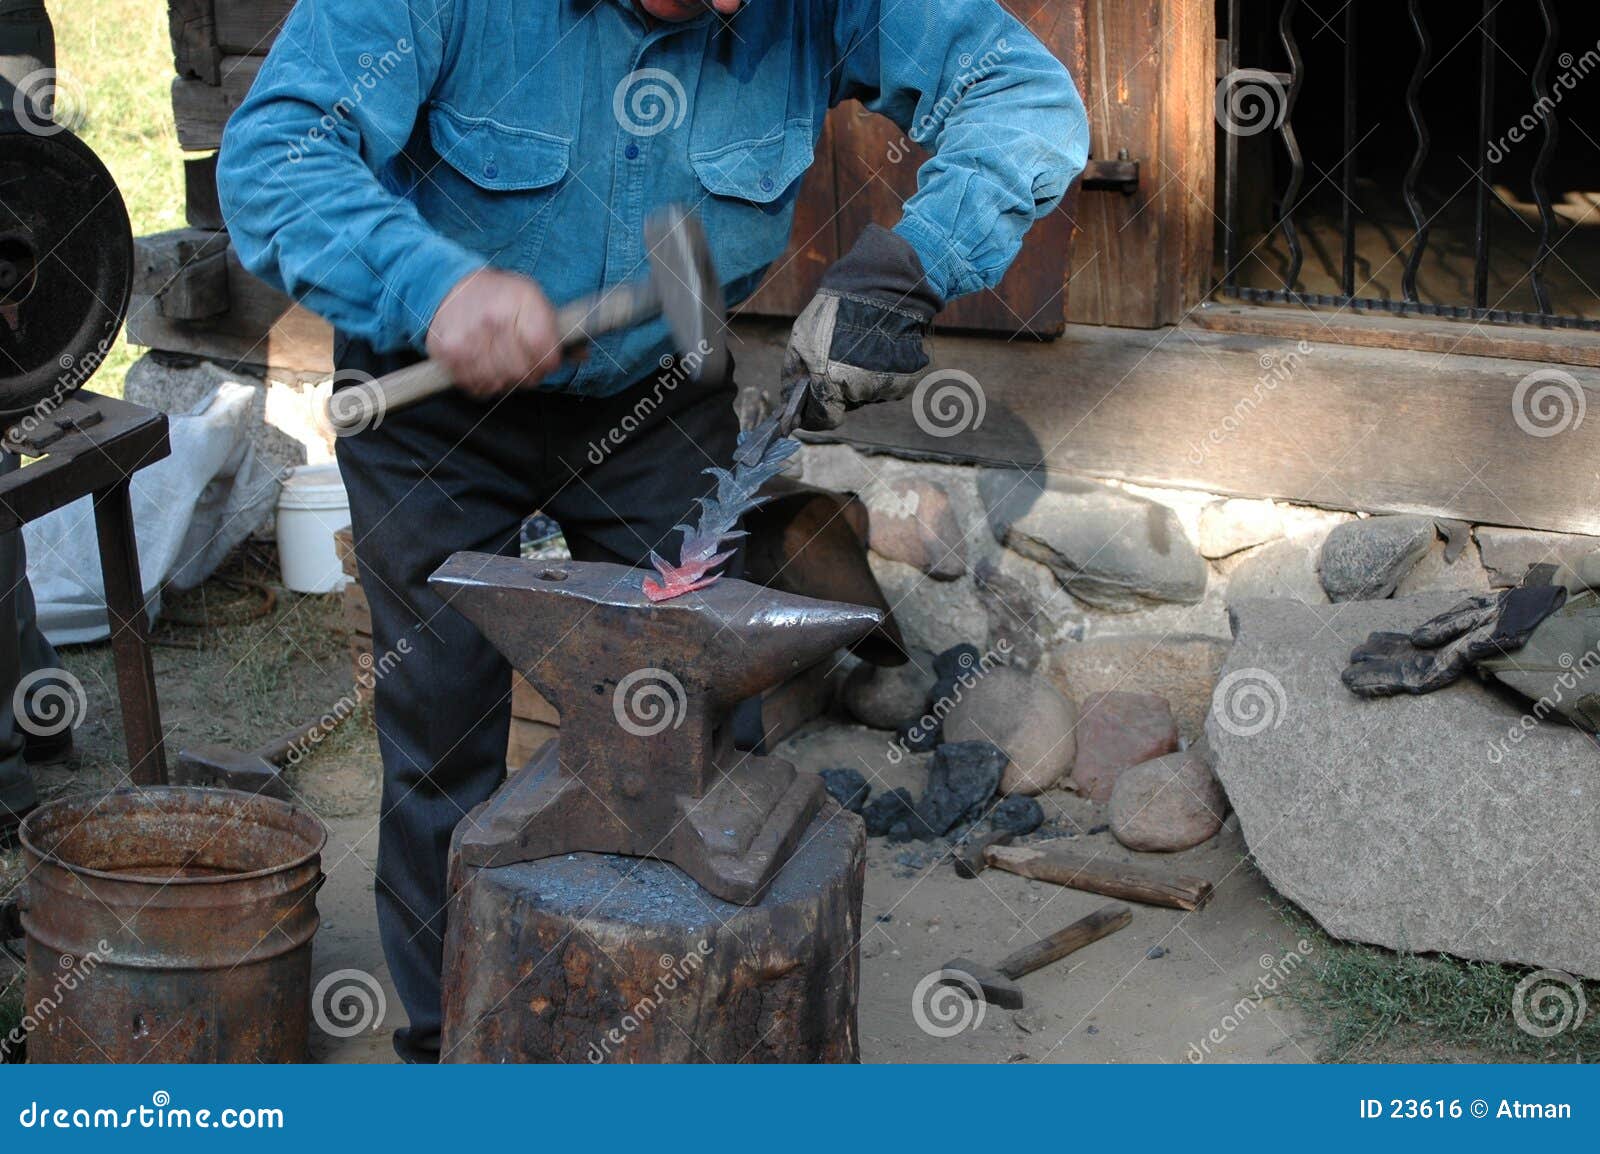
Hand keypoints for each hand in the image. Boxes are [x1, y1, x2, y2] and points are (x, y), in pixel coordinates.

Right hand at [426, 268, 561, 399]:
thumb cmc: (500, 296)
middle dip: (529, 374)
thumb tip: (583, 355)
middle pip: (523, 372)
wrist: (451, 287)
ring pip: (501, 383)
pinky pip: (477, 387)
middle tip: (523, 363)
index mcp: (521, 302)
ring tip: (502, 362)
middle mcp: (493, 320)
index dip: (550, 363)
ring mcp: (468, 338)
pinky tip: (485, 365)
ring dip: (506, 380)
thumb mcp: (533, 300)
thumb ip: (559, 328)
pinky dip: (485, 383)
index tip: (547, 360)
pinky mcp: (449, 353)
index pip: (545, 353)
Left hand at [782, 225, 941, 430]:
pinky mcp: (908, 377)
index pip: (825, 419)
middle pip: (848, 406)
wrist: (882, 281)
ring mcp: (887, 383)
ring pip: (870, 395)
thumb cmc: (837, 307)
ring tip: (863, 345)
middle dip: (841, 388)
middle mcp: (860, 388)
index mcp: (831, 381)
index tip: (816, 406)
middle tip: (842, 355)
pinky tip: (881, 347)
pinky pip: (891, 385)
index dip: (818, 414)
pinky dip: (885, 371)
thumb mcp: (801, 337)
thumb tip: (789, 407)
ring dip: (865, 378)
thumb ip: (793, 375)